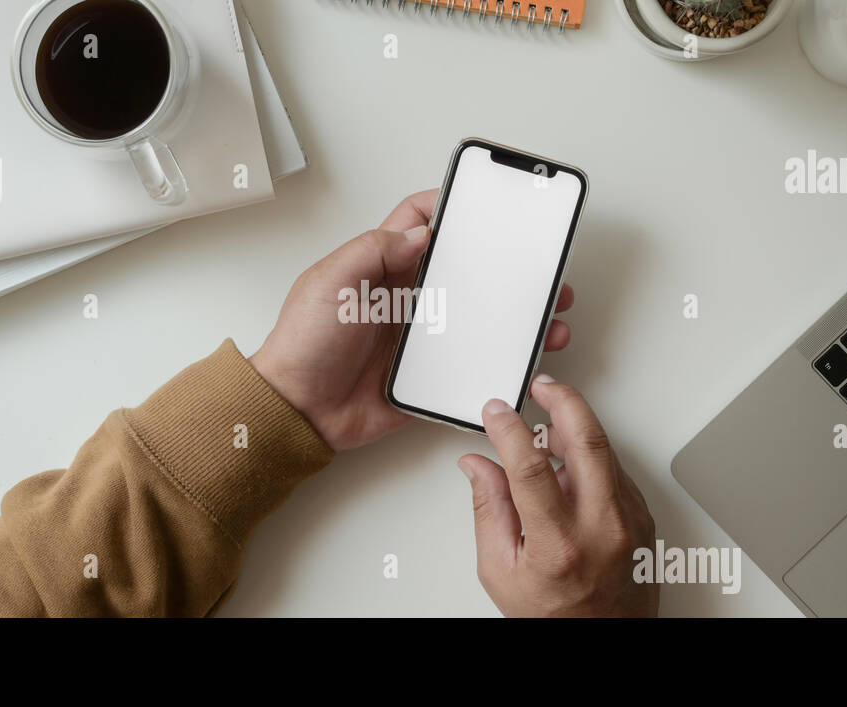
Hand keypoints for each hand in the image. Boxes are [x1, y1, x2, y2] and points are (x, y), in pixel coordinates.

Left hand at [251, 189, 574, 450]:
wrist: (298, 409)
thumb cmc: (303, 343)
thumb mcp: (330, 282)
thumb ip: (373, 251)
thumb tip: (422, 233)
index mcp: (381, 268)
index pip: (419, 223)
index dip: (448, 206)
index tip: (483, 200)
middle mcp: (405, 298)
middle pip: (461, 269)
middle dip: (500, 262)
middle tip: (536, 260)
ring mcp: (419, 337)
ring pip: (476, 316)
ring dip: (511, 312)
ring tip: (548, 309)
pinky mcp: (427, 374)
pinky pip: (471, 362)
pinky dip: (499, 357)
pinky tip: (523, 355)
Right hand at [458, 375, 657, 616]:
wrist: (606, 642)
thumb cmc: (554, 617)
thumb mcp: (501, 571)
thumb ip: (488, 510)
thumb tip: (478, 464)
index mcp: (560, 545)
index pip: (532, 467)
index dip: (510, 430)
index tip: (495, 412)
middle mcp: (603, 528)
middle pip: (589, 440)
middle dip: (564, 400)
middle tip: (543, 385)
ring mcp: (630, 521)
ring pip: (606, 452)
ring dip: (577, 428)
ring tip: (549, 422)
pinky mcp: (644, 518)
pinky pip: (616, 472)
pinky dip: (591, 458)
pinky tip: (571, 464)